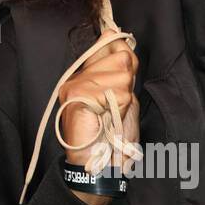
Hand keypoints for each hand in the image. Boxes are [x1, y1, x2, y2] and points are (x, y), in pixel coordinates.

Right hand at [59, 37, 139, 204]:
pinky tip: (108, 118)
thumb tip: (122, 39)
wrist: (100, 164)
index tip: (123, 84)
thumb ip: (122, 70)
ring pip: (123, 75)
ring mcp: (76, 85)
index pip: (110, 41)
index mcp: (86, 74)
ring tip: (111, 114)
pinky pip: (118, 93)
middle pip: (122, 57)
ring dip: (124, 98)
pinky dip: (120, 108)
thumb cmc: (112, 135)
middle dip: (127, 82)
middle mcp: (78, 76)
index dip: (126, 59)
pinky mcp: (79, 96)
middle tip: (115, 105)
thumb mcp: (122, 96)